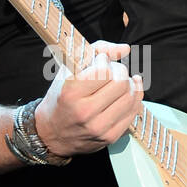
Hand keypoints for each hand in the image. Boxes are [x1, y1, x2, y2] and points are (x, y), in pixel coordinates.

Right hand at [34, 41, 143, 156]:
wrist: (52, 135)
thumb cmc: (60, 99)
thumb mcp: (68, 70)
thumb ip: (96, 51)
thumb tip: (125, 49)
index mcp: (70, 93)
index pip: (103, 71)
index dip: (105, 60)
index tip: (100, 60)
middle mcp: (84, 112)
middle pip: (121, 82)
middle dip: (119, 71)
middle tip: (112, 71)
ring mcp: (99, 127)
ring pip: (130, 97)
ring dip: (128, 84)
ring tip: (119, 82)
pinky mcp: (110, 137)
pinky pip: (133, 112)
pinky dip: (134, 98)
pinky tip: (127, 92)